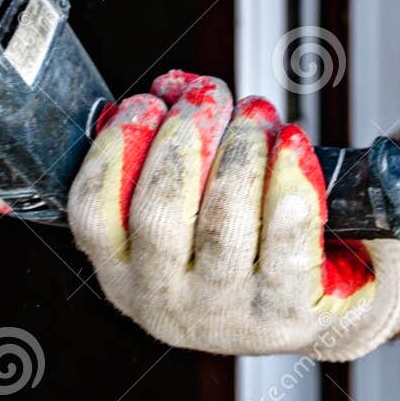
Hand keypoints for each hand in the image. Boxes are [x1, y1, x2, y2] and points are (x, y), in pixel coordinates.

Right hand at [68, 70, 399, 359]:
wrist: (305, 308)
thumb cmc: (235, 244)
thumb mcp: (182, 209)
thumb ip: (166, 148)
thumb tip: (176, 85)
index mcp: (122, 272)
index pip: (94, 212)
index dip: (115, 149)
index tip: (145, 103)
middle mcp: (164, 300)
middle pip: (158, 213)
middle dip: (184, 136)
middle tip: (209, 96)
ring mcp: (224, 311)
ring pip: (223, 221)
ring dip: (240, 148)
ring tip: (255, 115)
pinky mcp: (284, 315)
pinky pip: (286, 246)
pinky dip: (289, 183)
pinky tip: (291, 147)